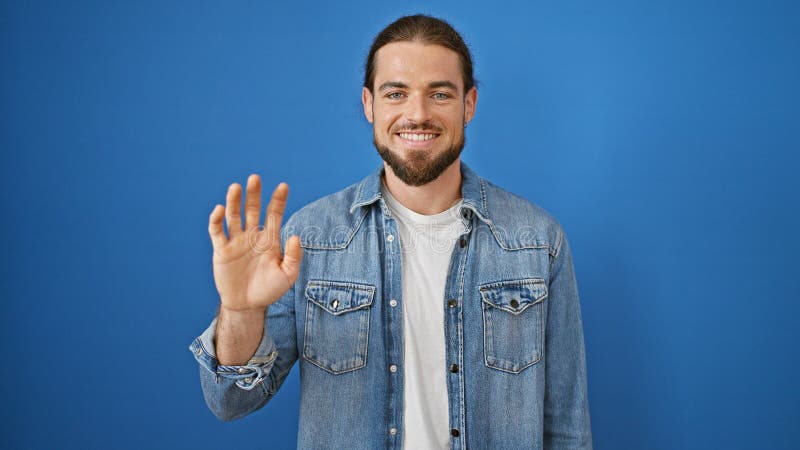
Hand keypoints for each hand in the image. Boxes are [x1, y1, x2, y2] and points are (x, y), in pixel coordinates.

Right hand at [208, 174, 302, 312]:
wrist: (248, 305)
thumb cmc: (270, 289)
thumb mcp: (288, 275)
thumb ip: (294, 257)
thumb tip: (296, 236)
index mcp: (269, 239)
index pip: (274, 214)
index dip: (278, 200)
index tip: (284, 186)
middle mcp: (252, 236)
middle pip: (252, 210)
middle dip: (254, 194)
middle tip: (255, 178)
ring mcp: (236, 242)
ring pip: (234, 216)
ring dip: (234, 202)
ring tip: (235, 187)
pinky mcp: (222, 250)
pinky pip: (217, 232)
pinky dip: (216, 220)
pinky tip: (219, 209)